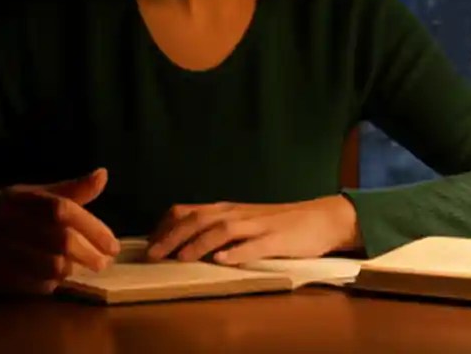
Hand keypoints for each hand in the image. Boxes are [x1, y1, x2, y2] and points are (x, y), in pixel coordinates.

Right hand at [0, 167, 119, 295]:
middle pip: (61, 239)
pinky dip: (51, 284)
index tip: (113, 244)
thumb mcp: (30, 198)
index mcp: (19, 199)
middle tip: (103, 263)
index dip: (92, 227)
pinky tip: (53, 280)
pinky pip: (36, 285)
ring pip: (52, 265)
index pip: (62, 209)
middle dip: (89, 253)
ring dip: (71, 270)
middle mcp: (9, 222)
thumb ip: (68, 191)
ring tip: (78, 269)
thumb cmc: (1, 219)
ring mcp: (1, 251)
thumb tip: (103, 175)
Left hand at [144, 195, 361, 265]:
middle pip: (199, 219)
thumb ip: (218, 229)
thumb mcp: (244, 222)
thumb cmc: (279, 223)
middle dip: (173, 236)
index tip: (149, 243)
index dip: (166, 226)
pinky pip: (255, 244)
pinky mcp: (277, 239)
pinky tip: (223, 261)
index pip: (188, 211)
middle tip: (153, 254)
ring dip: (199, 243)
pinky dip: (237, 252)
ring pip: (222, 229)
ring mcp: (258, 225)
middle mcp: (237, 213)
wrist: (321, 219)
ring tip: (181, 258)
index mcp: (227, 210)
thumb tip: (184, 242)